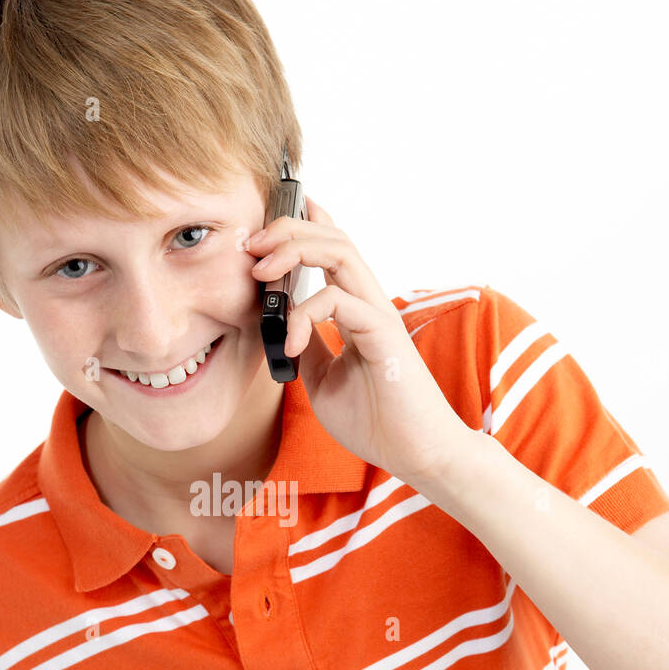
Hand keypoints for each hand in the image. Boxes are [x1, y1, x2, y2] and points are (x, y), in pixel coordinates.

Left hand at [244, 197, 471, 489]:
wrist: (415, 453)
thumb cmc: (376, 421)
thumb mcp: (322, 379)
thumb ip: (306, 346)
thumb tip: (279, 324)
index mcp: (357, 311)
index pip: (333, 251)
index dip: (306, 223)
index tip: (270, 216)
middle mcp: (370, 304)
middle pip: (334, 239)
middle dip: (288, 229)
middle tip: (253, 244)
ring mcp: (379, 315)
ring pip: (340, 253)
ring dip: (294, 250)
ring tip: (261, 270)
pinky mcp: (383, 334)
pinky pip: (338, 301)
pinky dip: (303, 314)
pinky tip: (288, 342)